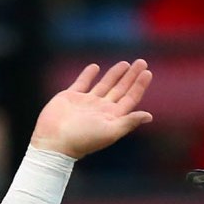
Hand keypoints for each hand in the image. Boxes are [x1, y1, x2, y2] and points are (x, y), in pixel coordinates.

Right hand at [30, 60, 154, 159]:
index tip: (147, 72)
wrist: (54, 141)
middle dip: (131, 76)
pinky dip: (88, 75)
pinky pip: (82, 83)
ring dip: (114, 74)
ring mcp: (86, 102)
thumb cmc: (83, 139)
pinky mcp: (70, 97)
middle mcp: (101, 109)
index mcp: (112, 117)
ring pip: (104, 84)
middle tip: (142, 62)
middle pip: (120, 89)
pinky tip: (95, 67)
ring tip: (125, 63)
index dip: (139, 86)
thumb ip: (129, 122)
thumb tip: (149, 116)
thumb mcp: (110, 132)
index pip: (130, 98)